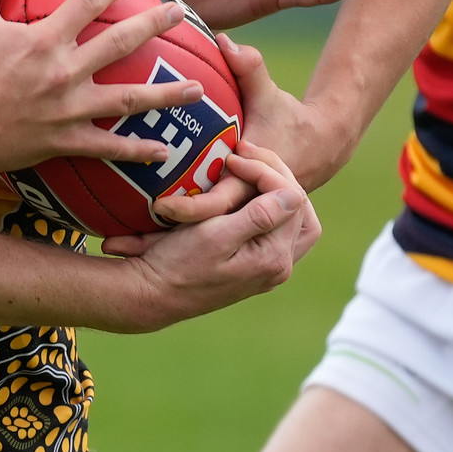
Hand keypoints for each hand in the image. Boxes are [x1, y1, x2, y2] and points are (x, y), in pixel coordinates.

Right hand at [0, 0, 203, 172]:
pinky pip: (108, 147)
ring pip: (128, 100)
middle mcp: (63, 72)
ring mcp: (68, 110)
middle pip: (121, 43)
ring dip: (166, 95)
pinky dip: (137, 150)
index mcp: (43, 40)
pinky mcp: (66, 140)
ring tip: (198, 90)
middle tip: (180, 12)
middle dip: (155, 24)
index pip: (89, 3)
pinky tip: (164, 150)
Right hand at [92, 150, 319, 331]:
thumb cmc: (177, 265)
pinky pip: (277, 231)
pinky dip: (269, 208)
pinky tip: (248, 194)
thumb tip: (294, 195)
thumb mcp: (214, 236)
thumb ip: (259, 216)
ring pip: (293, 222)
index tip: (233, 160)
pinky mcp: (256, 268)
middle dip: (277, 175)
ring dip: (278, 192)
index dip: (266, 171)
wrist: (154, 296)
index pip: (291, 199)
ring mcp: (268, 269)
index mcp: (273, 258)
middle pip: (298, 209)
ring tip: (252, 171)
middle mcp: (278, 266)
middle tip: (247, 155)